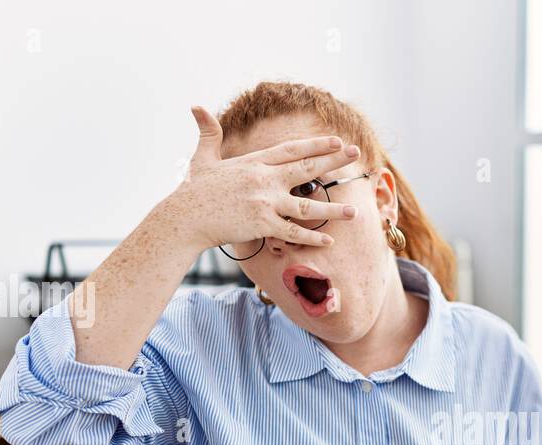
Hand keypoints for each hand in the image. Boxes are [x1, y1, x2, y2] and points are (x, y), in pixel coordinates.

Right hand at [163, 105, 359, 250]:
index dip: (316, 144)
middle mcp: (264, 179)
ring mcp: (265, 202)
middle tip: (357, 153)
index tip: (337, 141)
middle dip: (334, 161)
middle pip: (306, 168)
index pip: (293, 149)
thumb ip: (208, 133)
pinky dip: (311, 238)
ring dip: (333, 210)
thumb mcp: (203, 157)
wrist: (185, 217)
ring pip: (307, 205)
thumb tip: (196, 106)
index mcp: (255, 162)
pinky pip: (293, 232)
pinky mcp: (262, 224)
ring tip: (354, 212)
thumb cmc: (195, 190)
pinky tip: (329, 241)